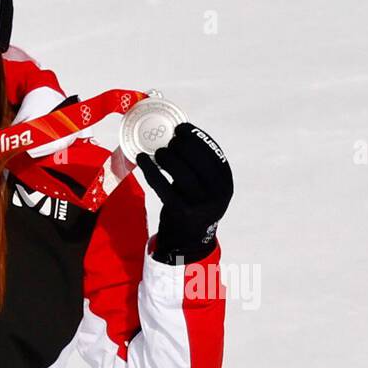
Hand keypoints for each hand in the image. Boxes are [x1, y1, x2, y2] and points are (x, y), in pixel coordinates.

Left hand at [136, 123, 231, 264]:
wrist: (189, 239)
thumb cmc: (195, 203)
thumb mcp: (206, 186)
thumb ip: (199, 165)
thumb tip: (178, 134)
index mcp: (225, 183)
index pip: (213, 152)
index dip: (196, 136)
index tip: (181, 128)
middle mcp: (217, 194)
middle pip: (197, 160)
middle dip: (181, 145)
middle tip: (169, 141)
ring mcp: (199, 204)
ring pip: (181, 172)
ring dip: (166, 156)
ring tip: (159, 152)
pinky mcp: (181, 211)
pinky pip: (162, 186)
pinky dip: (150, 169)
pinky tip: (142, 159)